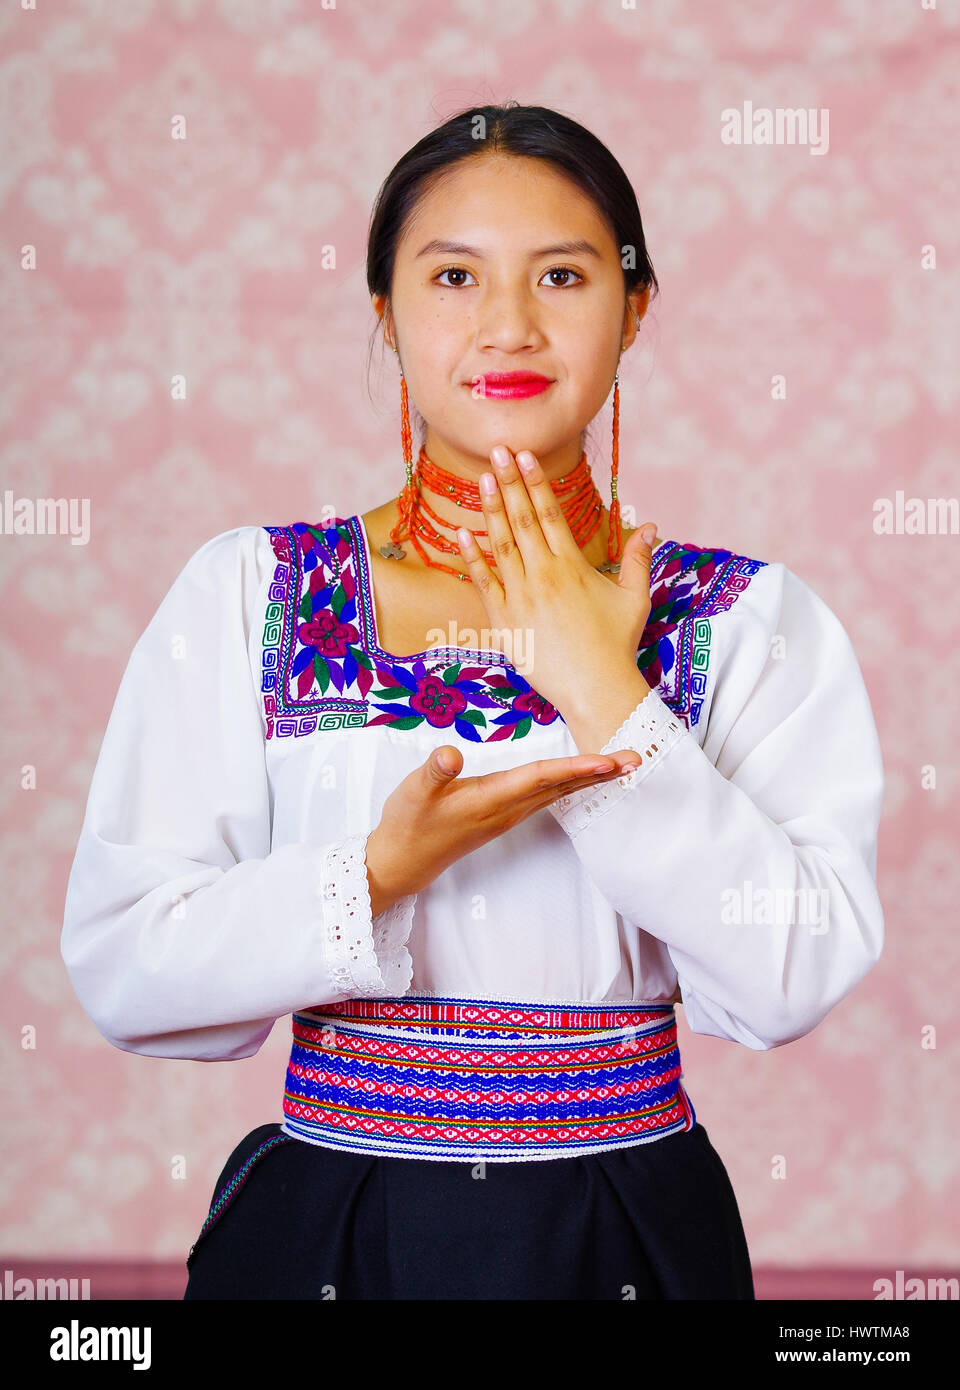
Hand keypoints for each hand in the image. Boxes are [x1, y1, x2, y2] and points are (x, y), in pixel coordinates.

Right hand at [364, 742, 643, 910]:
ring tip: (618, 765)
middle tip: (636, 758)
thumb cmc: (408, 822)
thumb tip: (450, 755)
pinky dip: (567, 784)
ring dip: (588, 778)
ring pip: (556, 793)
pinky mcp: (502, 815)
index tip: (608, 762)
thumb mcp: (413, 792)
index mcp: (490, 798)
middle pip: (560, 787)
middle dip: (598, 773)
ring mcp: (507, 814)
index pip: (541, 778)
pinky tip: (578, 778)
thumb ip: (433, 772)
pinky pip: (545, 797)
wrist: (403, 861)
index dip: (575, 768)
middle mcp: (507, 808)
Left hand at [455, 445, 656, 722]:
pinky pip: (483, 583)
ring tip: (482, 479)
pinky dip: (472, 558)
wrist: (596, 689)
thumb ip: (639, 557)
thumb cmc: (617, 645)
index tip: (525, 454)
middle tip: (496, 449)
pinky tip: (463, 533)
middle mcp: (543, 575)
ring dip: (490, 509)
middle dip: (509, 481)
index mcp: (572, 565)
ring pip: (500, 544)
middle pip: (522, 518)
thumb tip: (649, 525)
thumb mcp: (635, 597)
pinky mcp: (504, 621)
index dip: (536, 480)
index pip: (550, 512)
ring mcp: (520, 597)